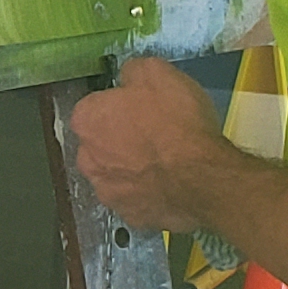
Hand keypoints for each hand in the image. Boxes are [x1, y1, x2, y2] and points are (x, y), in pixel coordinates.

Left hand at [67, 58, 236, 233]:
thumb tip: (127, 76)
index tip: (142, 106)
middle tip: (155, 133)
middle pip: (101, 143)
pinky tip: (170, 184)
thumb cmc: (176, 121)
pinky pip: (136, 198)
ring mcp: (106, 192)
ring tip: (165, 161)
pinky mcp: (130, 216)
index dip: (120, 105)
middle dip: (121, 138)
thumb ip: (134, 71)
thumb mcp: (157, 73)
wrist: (201, 177)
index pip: (95, 106)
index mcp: (87, 120)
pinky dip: (148, 192)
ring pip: (116, 173)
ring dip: (132, 167)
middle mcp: (86, 158)